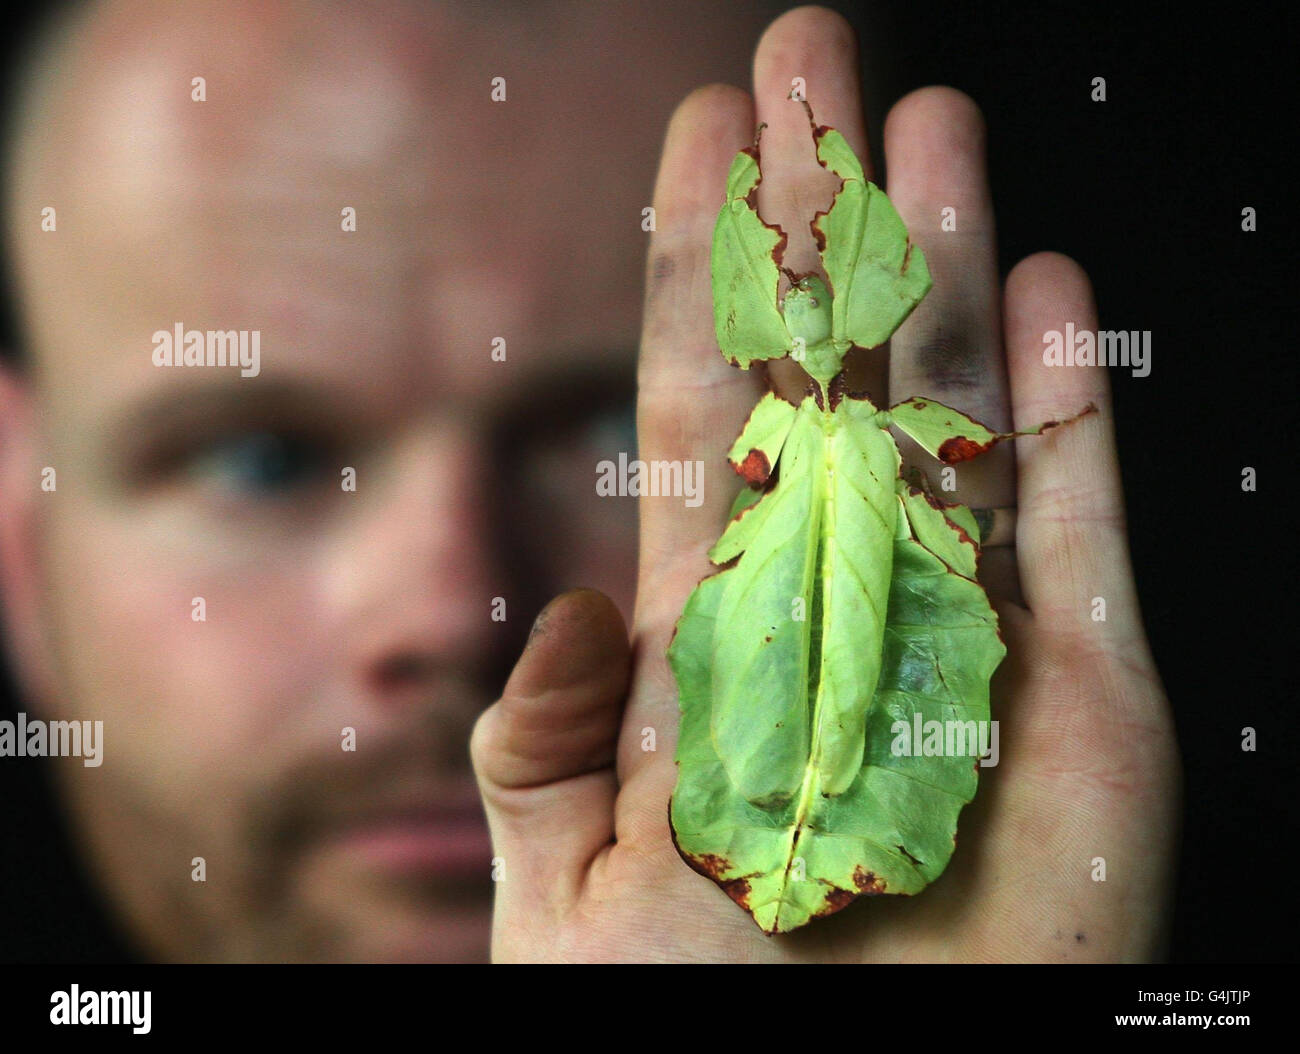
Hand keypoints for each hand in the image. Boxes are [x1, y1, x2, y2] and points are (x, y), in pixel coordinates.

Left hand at [470, 6, 1179, 961]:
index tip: (699, 142)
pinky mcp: (1081, 695)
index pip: (703, 413)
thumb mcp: (564, 896)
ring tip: (924, 123)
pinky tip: (1044, 291)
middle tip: (809, 59)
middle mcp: (839, 605)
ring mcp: (963, 633)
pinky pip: (1073, 522)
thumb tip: (566, 606)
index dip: (700, 276)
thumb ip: (547, 747)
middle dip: (817, 217)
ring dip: (941, 266)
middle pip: (830, 372)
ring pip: (954, 414)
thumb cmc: (685, 1030)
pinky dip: (1065, 408)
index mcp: (716, 641)